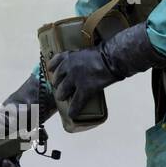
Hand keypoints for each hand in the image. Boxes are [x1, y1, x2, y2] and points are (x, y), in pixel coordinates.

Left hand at [48, 24, 165, 116]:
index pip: (53, 63)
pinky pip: (76, 103)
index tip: (53, 73)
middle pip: (56, 80)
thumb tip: (81, 66)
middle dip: (58, 85)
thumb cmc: (104, 52)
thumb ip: (79, 59)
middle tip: (62, 88)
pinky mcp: (84, 89)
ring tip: (65, 99)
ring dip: (62, 96)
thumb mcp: (86, 52)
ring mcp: (75, 79)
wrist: (112, 58)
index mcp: (69, 56)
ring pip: (62, 92)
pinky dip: (74, 110)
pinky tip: (72, 114)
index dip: (53, 70)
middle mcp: (68, 67)